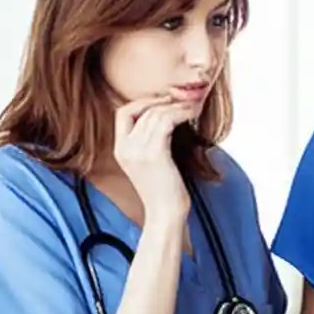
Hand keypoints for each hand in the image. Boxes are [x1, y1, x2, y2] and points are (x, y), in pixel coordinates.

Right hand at [113, 95, 192, 217]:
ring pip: (156, 113)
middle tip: (184, 100)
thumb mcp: (150, 162)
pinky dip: (182, 113)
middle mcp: (125, 147)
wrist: (165, 213)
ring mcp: (138, 150)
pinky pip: (167, 121)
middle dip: (165, 101)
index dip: (142, 102)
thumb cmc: (165, 190)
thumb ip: (150, 142)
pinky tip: (192, 114)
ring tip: (192, 107)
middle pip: (141, 109)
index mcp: (120, 149)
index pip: (122, 113)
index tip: (163, 101)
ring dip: (177, 106)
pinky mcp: (154, 153)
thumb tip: (166, 118)